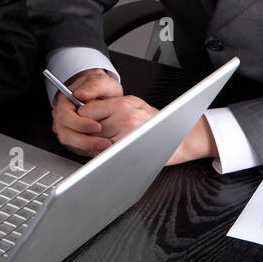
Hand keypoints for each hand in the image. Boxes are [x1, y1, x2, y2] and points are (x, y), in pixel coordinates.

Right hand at [51, 67, 122, 155]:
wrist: (100, 93)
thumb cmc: (99, 88)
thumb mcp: (101, 81)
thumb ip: (93, 86)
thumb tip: (80, 94)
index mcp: (65, 102)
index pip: (65, 117)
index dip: (80, 124)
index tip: (98, 126)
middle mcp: (62, 117)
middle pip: (66, 134)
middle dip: (85, 141)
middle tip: (105, 142)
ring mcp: (66, 129)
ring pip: (71, 144)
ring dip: (89, 147)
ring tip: (106, 145)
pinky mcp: (73, 138)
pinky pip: (77, 149)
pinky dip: (90, 150)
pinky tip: (102, 147)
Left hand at [63, 91, 218, 165]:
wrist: (180, 138)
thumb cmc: (156, 123)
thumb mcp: (133, 105)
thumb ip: (110, 106)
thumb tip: (84, 110)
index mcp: (122, 103)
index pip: (86, 110)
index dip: (82, 119)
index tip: (82, 124)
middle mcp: (123, 116)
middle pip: (88, 127)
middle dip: (86, 135)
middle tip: (88, 138)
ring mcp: (127, 133)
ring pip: (95, 142)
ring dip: (93, 147)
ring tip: (101, 147)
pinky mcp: (130, 149)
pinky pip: (106, 155)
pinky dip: (103, 157)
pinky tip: (110, 155)